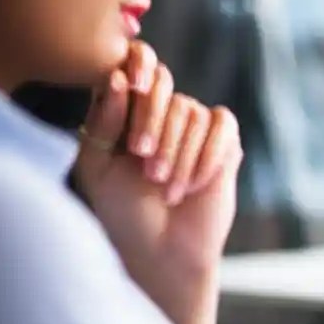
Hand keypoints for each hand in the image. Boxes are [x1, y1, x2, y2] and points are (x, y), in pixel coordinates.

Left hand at [73, 41, 241, 323]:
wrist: (163, 249)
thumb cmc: (124, 211)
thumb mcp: (97, 165)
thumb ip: (103, 121)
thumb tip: (120, 78)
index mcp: (127, 112)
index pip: (134, 74)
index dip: (138, 91)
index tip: (132, 135)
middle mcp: (162, 113)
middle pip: (166, 92)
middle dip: (157, 130)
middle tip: (148, 171)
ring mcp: (196, 127)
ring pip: (193, 112)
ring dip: (180, 154)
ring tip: (168, 189)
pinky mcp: (225, 144)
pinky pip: (222, 126)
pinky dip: (208, 154)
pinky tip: (196, 184)